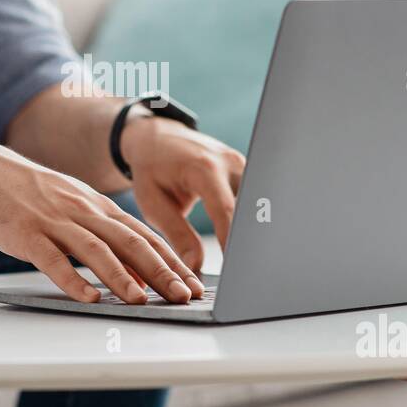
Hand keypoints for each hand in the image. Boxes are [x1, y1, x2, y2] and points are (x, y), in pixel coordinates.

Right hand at [0, 140, 205, 303]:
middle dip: (162, 272)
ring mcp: (57, 222)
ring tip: (142, 300)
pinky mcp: (28, 234)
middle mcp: (85, 212)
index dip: (174, 262)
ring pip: (97, 250)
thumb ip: (108, 240)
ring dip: (122, 277)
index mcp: (101, 208)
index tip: (195, 286)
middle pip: (132, 243)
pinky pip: (53, 259)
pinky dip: (72, 280)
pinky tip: (88, 297)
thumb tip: (138, 279)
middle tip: (183, 296)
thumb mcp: (78, 210)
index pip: (147, 237)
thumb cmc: (35, 196)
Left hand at [121, 113, 245, 271]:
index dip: (232, 241)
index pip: (226, 210)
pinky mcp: (246, 170)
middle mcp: (228, 162)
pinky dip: (250, 220)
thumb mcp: (154, 204)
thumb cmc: (150, 169)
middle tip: (245, 269)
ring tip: (248, 258)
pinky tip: (247, 241)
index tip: (234, 266)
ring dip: (253, 229)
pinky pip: (253, 198)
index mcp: (203, 168)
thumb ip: (177, 235)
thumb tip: (195, 266)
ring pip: (256, 203)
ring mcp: (241, 164)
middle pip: (249, 207)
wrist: (157, 138)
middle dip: (250, 239)